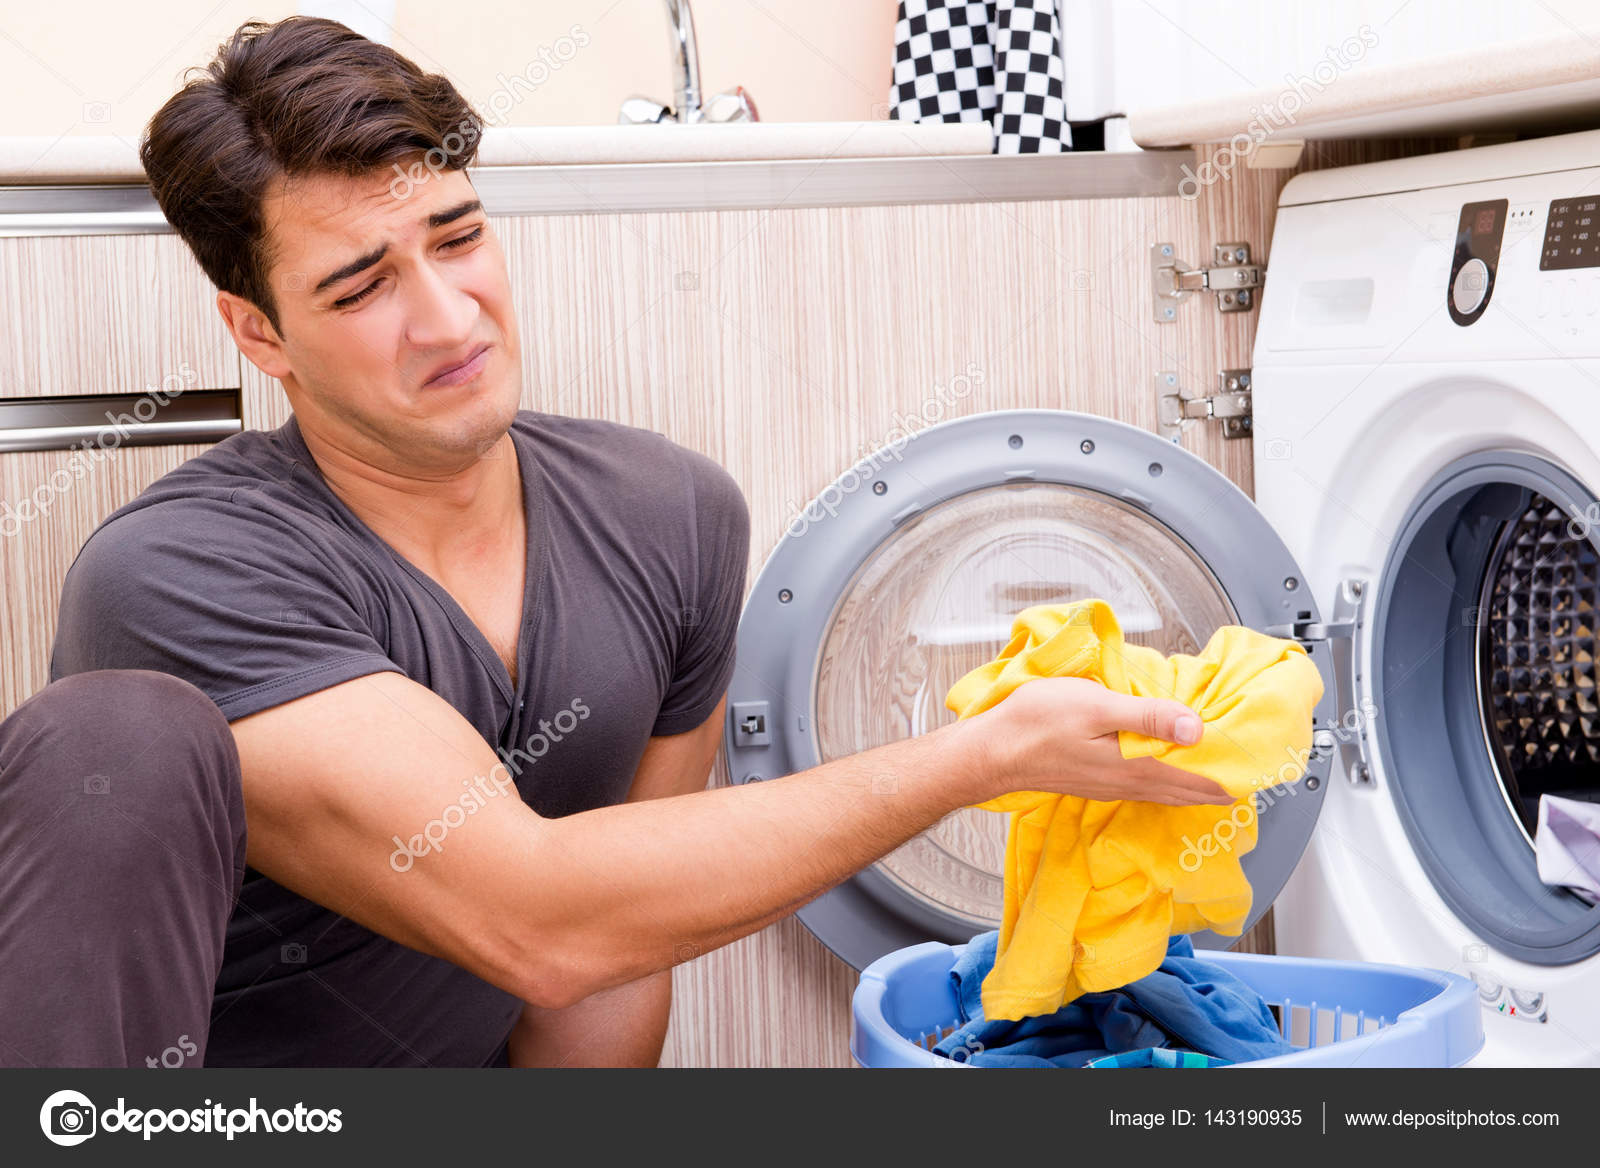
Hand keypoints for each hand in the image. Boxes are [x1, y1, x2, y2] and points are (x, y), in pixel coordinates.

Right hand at [971, 676, 1233, 805]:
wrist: (991, 751)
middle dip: (1221, 785)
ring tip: (1220, 777)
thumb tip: (1198, 728)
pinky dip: (1170, 781)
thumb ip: (1149, 717)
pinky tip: (1168, 770)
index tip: (1262, 769)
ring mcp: (1111, 785)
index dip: (1231, 775)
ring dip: (1196, 785)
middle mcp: (1128, 783)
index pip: (1198, 779)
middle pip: (1187, 791)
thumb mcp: (1096, 707)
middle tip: (1251, 776)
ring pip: (1168, 790)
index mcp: (1136, 767)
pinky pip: (1147, 785)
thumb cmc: (1036, 725)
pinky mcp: (1096, 779)